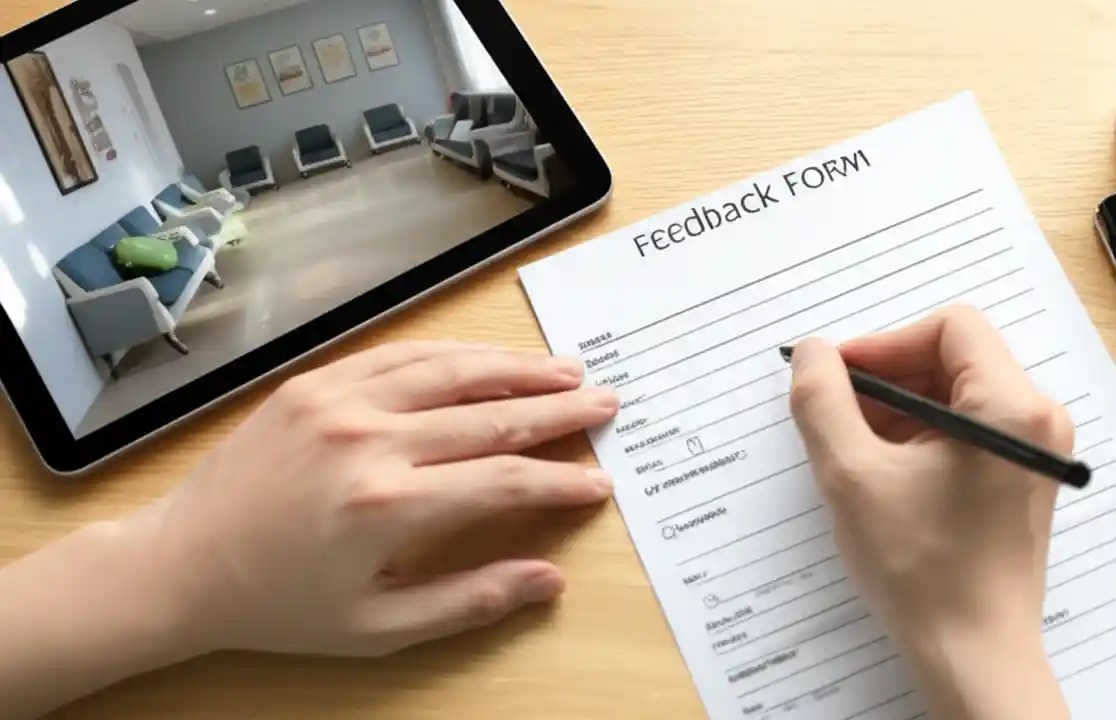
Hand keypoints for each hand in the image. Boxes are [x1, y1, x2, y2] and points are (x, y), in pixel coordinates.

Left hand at [136, 341, 618, 657]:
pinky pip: (399, 355)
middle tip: (606, 401)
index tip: (597, 481)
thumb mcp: (377, 627)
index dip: (558, 482)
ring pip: (450, 371)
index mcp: (386, 506)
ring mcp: (339, 401)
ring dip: (514, 367)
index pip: (502, 482)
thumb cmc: (278, 604)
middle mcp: (368, 440)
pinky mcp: (315, 383)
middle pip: (490, 414)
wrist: (182, 564)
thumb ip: (469, 600)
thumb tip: (547, 582)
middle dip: (557, 410)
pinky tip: (486, 358)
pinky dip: (451, 354)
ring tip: (564, 370)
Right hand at [789, 306, 1071, 719]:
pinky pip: (966, 429)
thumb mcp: (851, 475)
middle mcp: (1036, 419)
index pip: (949, 327)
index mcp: (1010, 407)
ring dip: (899, 407)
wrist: (972, 653)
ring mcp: (1032, 450)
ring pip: (956, 394)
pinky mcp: (1019, 478)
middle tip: (835, 410)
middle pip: (954, 357)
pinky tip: (881, 469)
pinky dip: (919, 435)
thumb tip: (813, 353)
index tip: (838, 376)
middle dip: (888, 376)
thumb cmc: (921, 570)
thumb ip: (822, 400)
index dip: (885, 342)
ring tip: (852, 446)